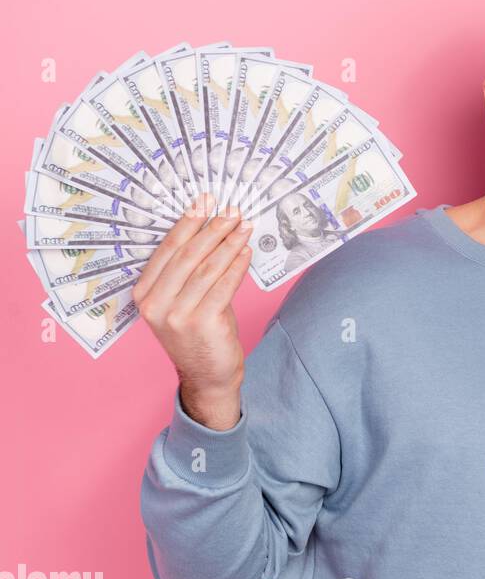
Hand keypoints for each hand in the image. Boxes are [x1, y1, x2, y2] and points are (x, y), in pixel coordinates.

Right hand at [132, 193, 254, 429]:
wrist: (207, 376)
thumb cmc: (199, 334)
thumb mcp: (183, 301)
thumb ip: (190, 272)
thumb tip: (212, 231)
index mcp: (144, 294)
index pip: (167, 250)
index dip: (187, 223)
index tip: (204, 202)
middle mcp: (155, 304)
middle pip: (187, 255)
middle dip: (212, 228)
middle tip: (231, 210)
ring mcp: (177, 315)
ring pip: (207, 268)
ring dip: (228, 243)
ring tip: (244, 226)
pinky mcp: (202, 323)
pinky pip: (223, 286)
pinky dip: (237, 265)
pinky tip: (247, 251)